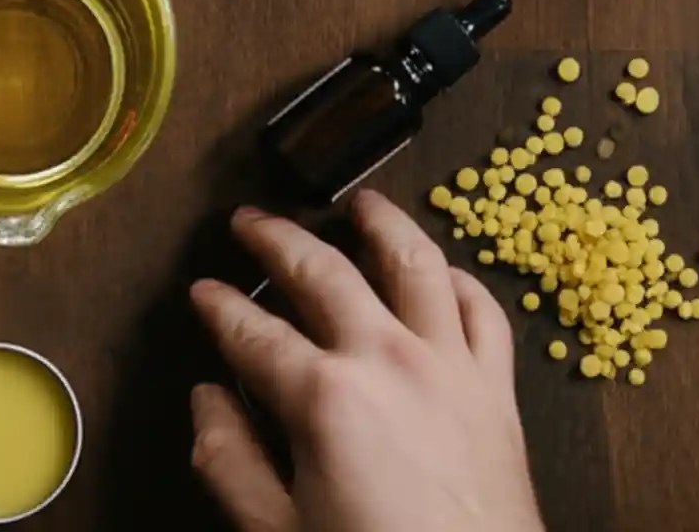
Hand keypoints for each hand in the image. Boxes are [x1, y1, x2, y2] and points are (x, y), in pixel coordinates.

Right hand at [189, 189, 542, 531]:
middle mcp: (388, 361)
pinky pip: (483, 310)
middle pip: (322, 272)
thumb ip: (230, 460)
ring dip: (381, 223)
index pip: (252, 332)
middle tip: (250, 221)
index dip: (218, 307)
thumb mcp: (275, 531)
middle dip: (276, 239)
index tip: (202, 291)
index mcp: (325, 397)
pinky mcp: (496, 387)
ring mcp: (449, 366)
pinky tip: (440, 270)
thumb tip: (208, 400)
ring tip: (358, 201)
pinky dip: (459, 280)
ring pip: (414, 264)